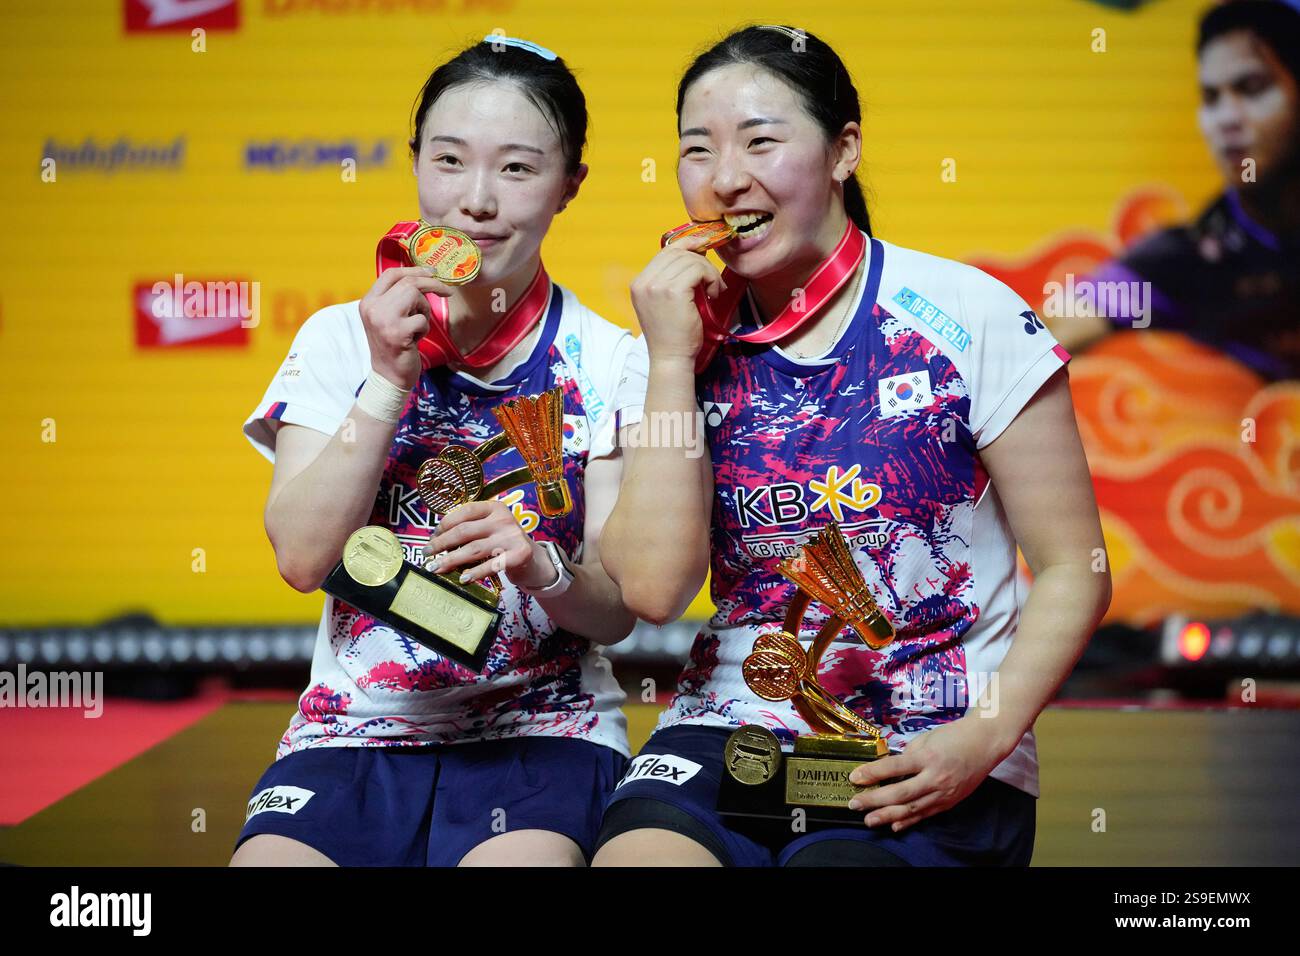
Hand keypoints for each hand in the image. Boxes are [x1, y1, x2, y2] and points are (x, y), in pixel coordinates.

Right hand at [359, 266, 455, 389]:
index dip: (415, 269)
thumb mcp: (388, 318)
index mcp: (368, 301)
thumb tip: (425, 277)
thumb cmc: (394, 346)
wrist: (389, 376)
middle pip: (408, 282)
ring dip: (425, 311)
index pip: (391, 274)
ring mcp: (383, 319)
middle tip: (446, 292)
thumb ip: (398, 299)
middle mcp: (372, 307)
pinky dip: (424, 329)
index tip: (433, 272)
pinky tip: (414, 340)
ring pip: (415, 296)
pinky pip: (422, 320)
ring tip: (417, 327)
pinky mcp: (397, 332)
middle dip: (431, 285)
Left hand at [421, 500, 556, 587]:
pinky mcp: (519, 555)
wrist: (534, 560)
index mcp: (494, 507)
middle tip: (426, 554)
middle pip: (464, 531)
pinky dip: (474, 573)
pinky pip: (490, 565)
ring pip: (473, 549)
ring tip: (436, 568)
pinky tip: (462, 579)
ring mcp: (512, 537)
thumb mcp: (491, 528)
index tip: (432, 537)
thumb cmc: (504, 543)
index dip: (444, 525)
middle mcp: (503, 519)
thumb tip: (437, 541)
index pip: (464, 512)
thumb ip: (471, 529)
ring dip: (450, 560)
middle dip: (441, 544)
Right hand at [630, 232, 726, 363]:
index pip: (665, 252)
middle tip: (712, 280)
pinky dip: (711, 278)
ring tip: (713, 290)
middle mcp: (644, 282)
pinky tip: (713, 294)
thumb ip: (670, 280)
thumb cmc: (674, 335)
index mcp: (639, 283)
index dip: (687, 246)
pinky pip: (698, 270)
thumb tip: (695, 252)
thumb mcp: (664, 303)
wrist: (672, 358)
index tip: (704, 248)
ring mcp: (656, 286)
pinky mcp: (673, 291)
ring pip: (691, 260)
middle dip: (701, 261)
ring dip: (709, 272)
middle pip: (678, 253)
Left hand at [845, 717, 1007, 831]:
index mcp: (927, 757)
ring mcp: (943, 792)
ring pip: (912, 809)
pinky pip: (926, 814)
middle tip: (855, 804)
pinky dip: (909, 821)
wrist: (984, 743)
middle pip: (900, 793)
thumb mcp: (926, 739)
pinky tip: (894, 826)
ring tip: (869, 820)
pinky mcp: (949, 802)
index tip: (854, 777)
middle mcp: (935, 777)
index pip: (894, 767)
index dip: (872, 773)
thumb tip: (888, 770)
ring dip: (888, 816)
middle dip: (874, 800)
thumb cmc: (953, 736)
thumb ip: (908, 755)